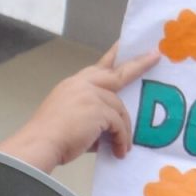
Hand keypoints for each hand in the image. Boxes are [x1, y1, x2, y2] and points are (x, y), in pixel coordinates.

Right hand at [0, 45, 161, 171]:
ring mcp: (91, 94)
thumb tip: (108, 131)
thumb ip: (92, 117)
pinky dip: (121, 139)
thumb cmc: (52, 138)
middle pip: (117, 73)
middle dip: (139, 65)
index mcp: (73, 85)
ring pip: (119, 110)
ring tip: (123, 148)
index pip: (97, 68)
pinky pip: (118, 125)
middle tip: (154, 56)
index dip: (113, 56)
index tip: (124, 44)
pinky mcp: (99, 109)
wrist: (40, 143)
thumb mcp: (72, 120)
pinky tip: (120, 151)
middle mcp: (82, 84)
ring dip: (124, 131)